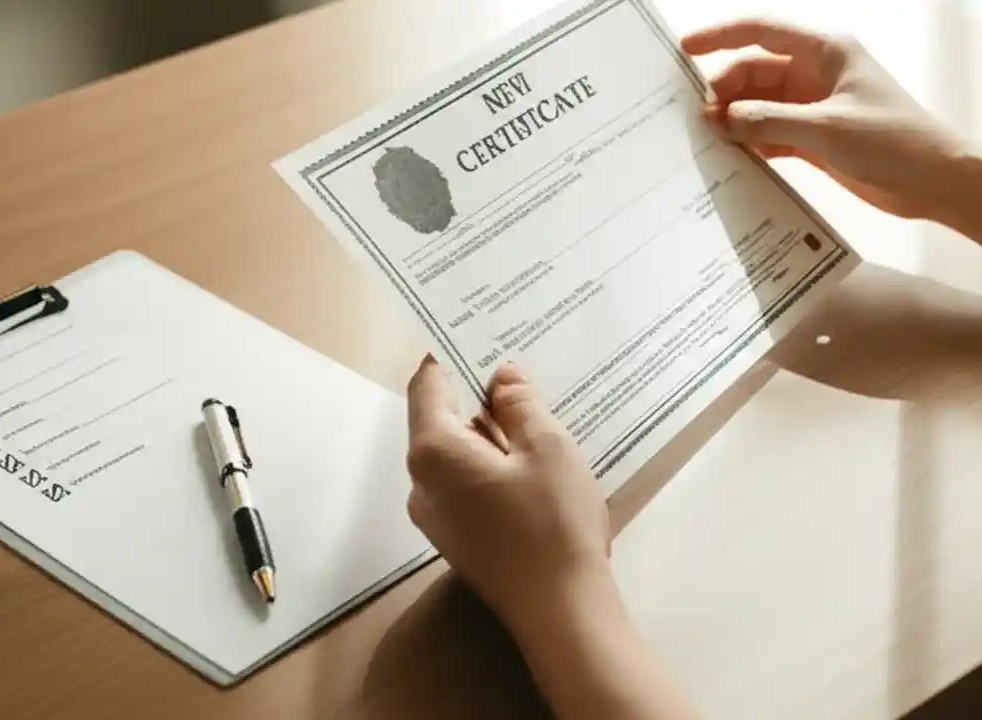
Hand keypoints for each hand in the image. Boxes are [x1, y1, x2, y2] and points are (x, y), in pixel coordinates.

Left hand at [404, 356, 610, 625]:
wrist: (561, 612)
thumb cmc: (554, 523)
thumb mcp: (548, 448)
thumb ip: (520, 404)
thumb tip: (502, 375)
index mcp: (434, 451)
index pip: (427, 384)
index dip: (452, 355)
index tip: (482, 334)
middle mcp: (420, 482)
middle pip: (438, 419)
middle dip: (476, 393)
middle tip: (519, 372)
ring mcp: (434, 516)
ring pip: (453, 454)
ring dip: (487, 432)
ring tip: (534, 416)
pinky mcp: (455, 539)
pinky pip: (463, 484)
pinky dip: (489, 464)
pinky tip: (529, 465)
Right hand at [682, 18, 965, 218]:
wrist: (936, 181)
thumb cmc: (895, 142)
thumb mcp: (826, 129)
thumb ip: (769, 122)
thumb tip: (722, 119)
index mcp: (825, 51)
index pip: (761, 32)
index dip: (720, 36)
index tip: (684, 50)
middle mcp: (816, 73)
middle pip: (754, 72)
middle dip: (725, 92)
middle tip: (700, 120)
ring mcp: (814, 106)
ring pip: (759, 105)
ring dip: (735, 120)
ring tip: (708, 140)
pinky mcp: (814, 138)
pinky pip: (770, 133)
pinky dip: (751, 143)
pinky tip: (731, 157)